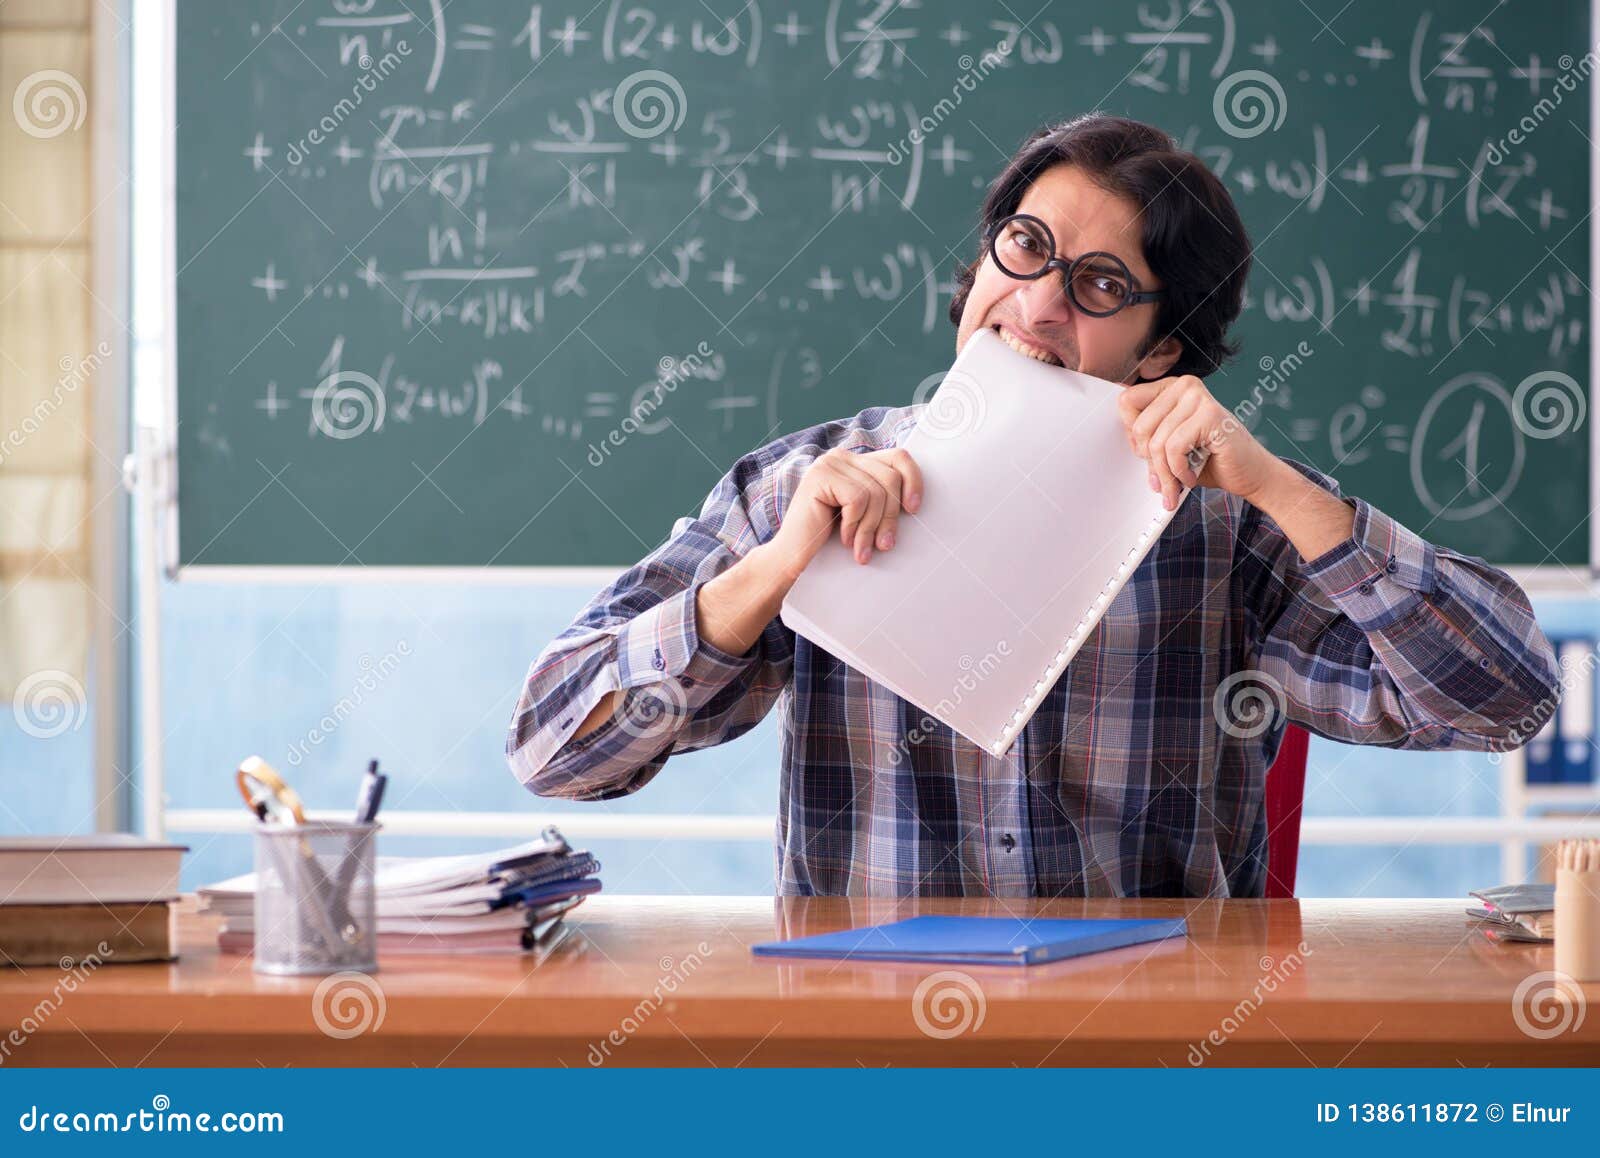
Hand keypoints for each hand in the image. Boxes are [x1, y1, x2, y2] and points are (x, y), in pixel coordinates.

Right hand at [771, 447, 923, 570]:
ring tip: (862, 549)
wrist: (792, 558)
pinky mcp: (820, 476)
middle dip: (891, 516)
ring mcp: (828, 463)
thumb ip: (882, 499)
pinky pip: (858, 499)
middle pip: (890, 477)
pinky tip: (845, 539)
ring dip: (872, 527)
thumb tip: (915, 500)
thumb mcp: (864, 516)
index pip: (898, 457)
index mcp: (854, 461)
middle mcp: (841, 456)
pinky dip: (855, 524)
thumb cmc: (829, 541)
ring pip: (876, 492)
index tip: (914, 510)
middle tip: (884, 544)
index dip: (913, 481)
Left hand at [1116, 374, 1281, 510]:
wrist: (1249, 474)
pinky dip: (1179, 471)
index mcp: (1170, 388)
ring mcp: (1199, 397)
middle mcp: (1184, 386)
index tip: (1145, 455)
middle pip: (1140, 426)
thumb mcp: (1168, 446)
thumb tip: (1122, 433)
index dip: (1132, 435)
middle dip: (1149, 461)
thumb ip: (1148, 436)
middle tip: (1163, 478)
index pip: (1126, 402)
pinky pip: (1174, 448)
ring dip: (1165, 473)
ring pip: (1157, 442)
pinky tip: (1190, 477)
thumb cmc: (1209, 460)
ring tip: (1176, 484)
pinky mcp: (1211, 415)